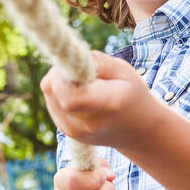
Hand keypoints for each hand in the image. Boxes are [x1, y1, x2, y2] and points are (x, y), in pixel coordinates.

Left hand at [39, 51, 158, 150]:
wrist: (138, 130)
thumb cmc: (132, 94)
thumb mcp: (123, 70)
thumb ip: (97, 62)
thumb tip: (70, 58)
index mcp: (106, 107)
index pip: (69, 95)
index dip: (65, 74)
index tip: (78, 64)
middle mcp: (85, 124)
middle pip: (53, 89)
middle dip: (62, 72)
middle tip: (83, 70)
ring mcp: (72, 131)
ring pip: (50, 93)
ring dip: (61, 81)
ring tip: (85, 84)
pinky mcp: (65, 131)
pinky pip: (52, 102)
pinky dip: (61, 92)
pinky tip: (80, 94)